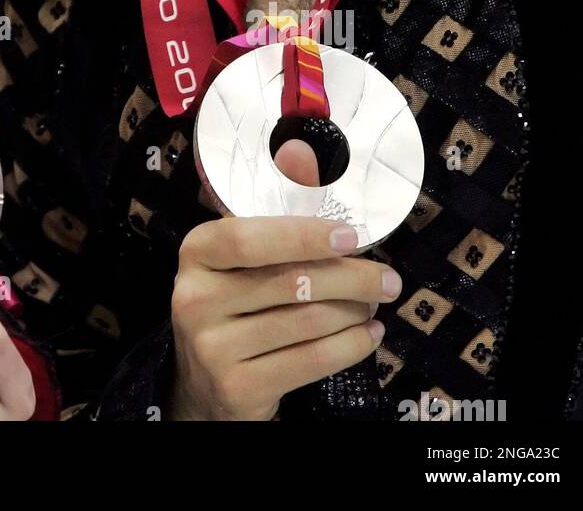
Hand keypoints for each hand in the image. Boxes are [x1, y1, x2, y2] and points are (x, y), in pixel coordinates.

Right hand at [168, 140, 399, 420]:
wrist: (202, 384)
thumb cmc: (232, 306)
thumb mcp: (232, 266)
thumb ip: (268, 237)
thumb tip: (328, 194)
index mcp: (194, 253)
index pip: (248, 238)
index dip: (303, 235)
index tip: (352, 235)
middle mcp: (194, 298)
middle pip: (288, 282)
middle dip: (350, 278)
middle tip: (388, 279)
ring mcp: (212, 347)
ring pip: (306, 322)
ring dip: (355, 312)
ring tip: (376, 304)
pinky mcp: (237, 388)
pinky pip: (310, 362)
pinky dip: (350, 347)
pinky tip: (368, 336)